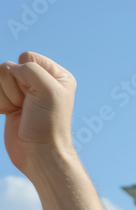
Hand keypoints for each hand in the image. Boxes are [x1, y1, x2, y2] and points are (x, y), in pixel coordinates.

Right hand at [0, 52, 75, 175]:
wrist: (39, 152)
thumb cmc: (48, 122)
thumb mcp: (48, 89)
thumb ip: (29, 69)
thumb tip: (8, 68)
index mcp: (57, 75)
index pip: (27, 57)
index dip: (26, 74)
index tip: (37, 95)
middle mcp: (40, 80)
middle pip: (8, 67)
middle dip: (13, 88)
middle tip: (28, 105)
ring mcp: (23, 92)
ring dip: (5, 97)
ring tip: (20, 110)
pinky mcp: (10, 102)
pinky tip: (10, 114)